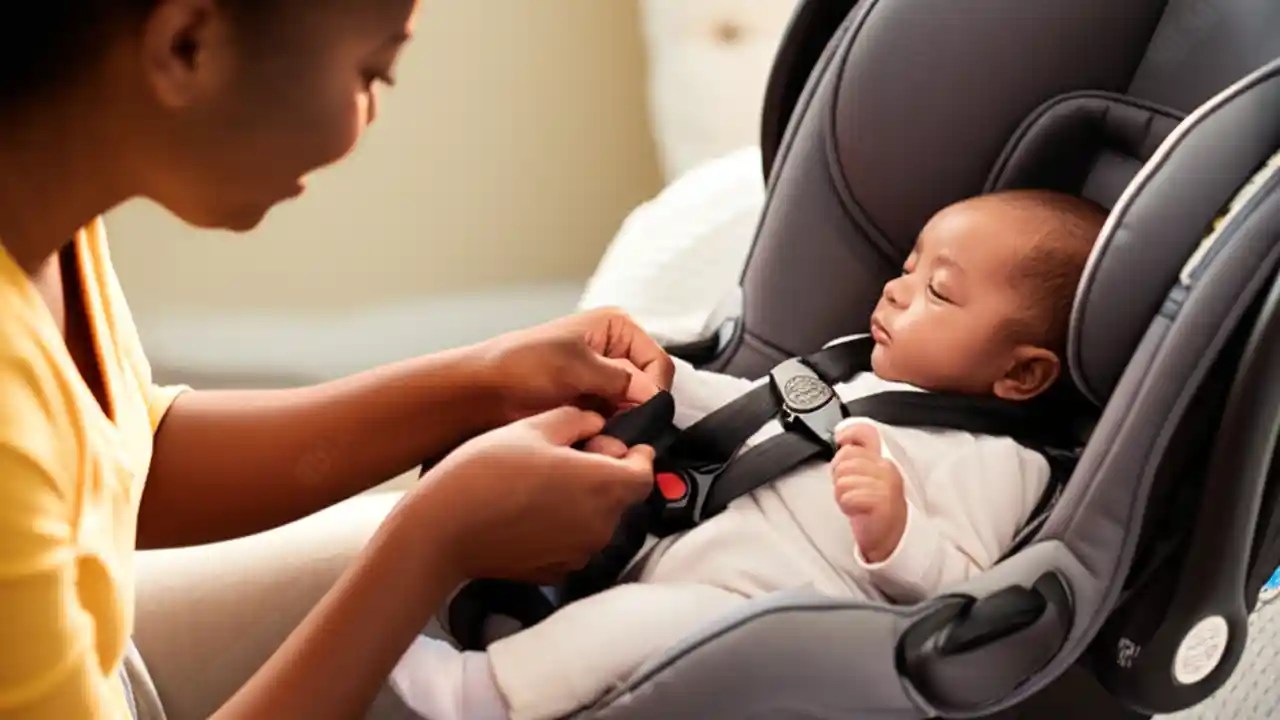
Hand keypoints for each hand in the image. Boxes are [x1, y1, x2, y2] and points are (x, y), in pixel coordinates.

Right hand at [406, 407, 655, 583]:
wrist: (443, 530)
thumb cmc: (485, 474)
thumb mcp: (533, 427)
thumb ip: (576, 419)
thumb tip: (594, 424)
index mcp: (603, 485)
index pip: (645, 472)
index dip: (635, 454)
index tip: (615, 442)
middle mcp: (600, 525)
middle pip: (622, 495)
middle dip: (607, 472)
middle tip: (572, 453)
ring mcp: (580, 552)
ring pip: (599, 518)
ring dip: (586, 498)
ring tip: (547, 479)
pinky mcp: (557, 570)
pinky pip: (576, 540)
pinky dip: (566, 523)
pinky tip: (532, 507)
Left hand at [476, 308, 673, 422]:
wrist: (483, 392)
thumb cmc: (519, 365)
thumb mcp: (575, 365)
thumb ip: (619, 380)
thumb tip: (652, 397)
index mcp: (615, 328)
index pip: (658, 361)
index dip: (653, 388)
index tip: (641, 409)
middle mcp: (614, 352)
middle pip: (649, 387)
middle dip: (637, 407)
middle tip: (617, 422)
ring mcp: (603, 380)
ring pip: (634, 408)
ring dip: (622, 422)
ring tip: (600, 429)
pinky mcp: (591, 405)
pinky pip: (616, 422)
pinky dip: (610, 431)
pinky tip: (593, 434)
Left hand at [832, 422, 906, 563]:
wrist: (890, 538)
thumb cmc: (873, 508)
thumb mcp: (864, 477)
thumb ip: (855, 456)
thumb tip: (842, 435)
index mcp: (883, 459)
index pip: (866, 432)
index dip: (849, 434)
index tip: (841, 440)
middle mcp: (887, 468)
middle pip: (845, 457)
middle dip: (839, 476)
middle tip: (850, 490)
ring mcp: (887, 484)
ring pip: (843, 478)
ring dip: (842, 494)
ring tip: (854, 502)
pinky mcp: (882, 501)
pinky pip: (848, 496)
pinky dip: (846, 505)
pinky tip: (856, 511)